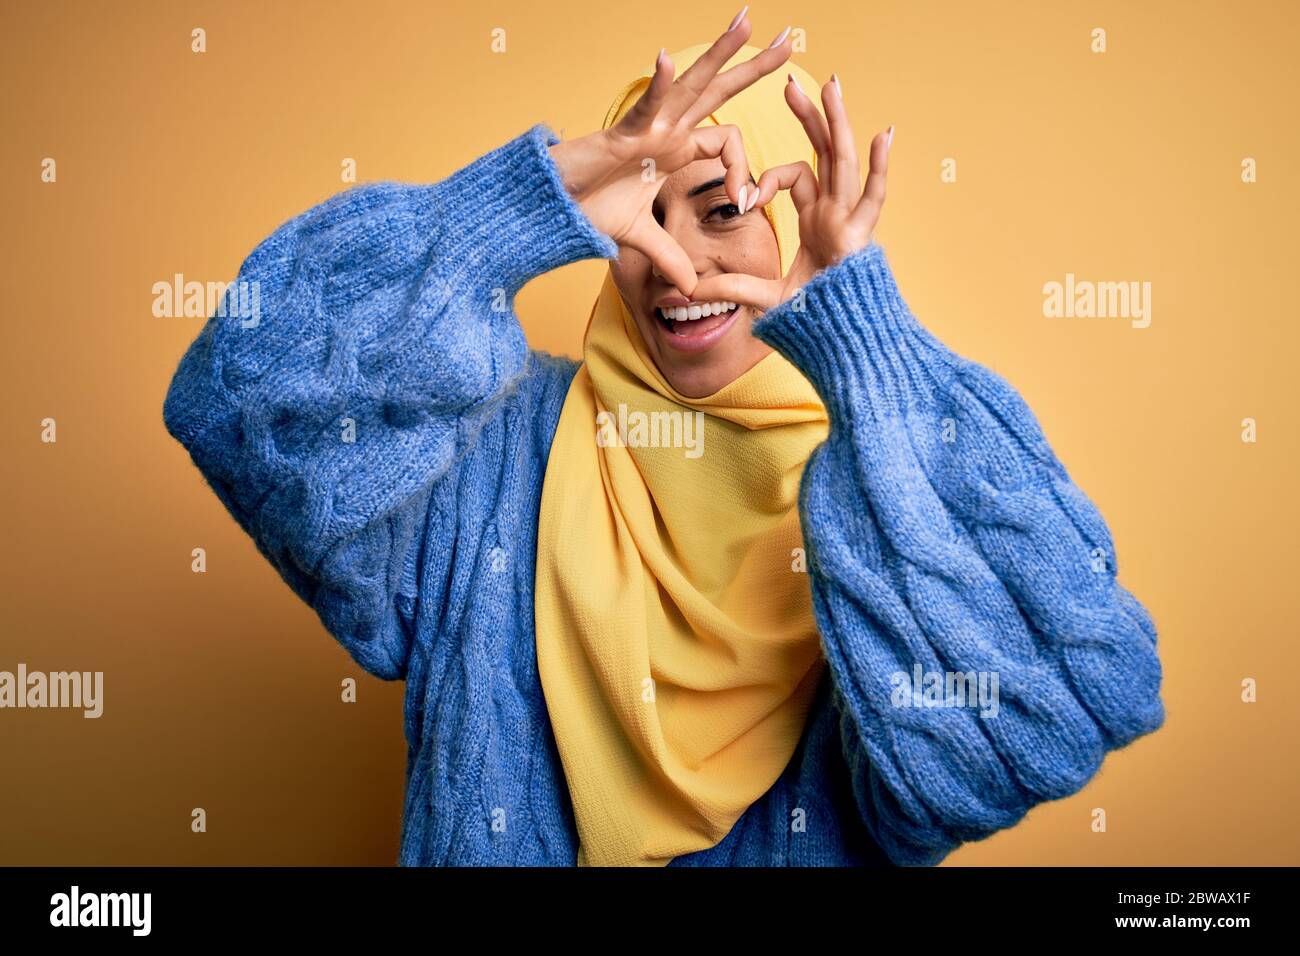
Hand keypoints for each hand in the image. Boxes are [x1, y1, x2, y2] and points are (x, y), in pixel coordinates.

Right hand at [547, 8, 792, 295]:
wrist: (552, 209)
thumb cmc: (586, 209)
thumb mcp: (639, 238)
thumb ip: (668, 256)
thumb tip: (691, 287)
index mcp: (674, 150)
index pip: (725, 142)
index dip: (743, 170)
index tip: (747, 202)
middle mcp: (666, 131)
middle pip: (718, 92)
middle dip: (753, 67)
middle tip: (789, 40)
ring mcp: (646, 128)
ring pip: (690, 84)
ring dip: (719, 53)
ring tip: (748, 21)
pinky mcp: (621, 134)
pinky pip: (643, 105)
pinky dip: (656, 84)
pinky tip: (667, 59)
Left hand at [691, 73, 891, 311]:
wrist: (838, 342)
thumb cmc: (811, 321)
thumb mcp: (762, 298)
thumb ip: (728, 288)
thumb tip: (685, 292)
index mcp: (816, 219)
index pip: (795, 176)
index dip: (767, 179)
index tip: (745, 197)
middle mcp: (835, 212)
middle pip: (823, 152)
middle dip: (810, 115)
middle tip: (791, 82)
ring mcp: (849, 221)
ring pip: (842, 161)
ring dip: (837, 121)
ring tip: (832, 84)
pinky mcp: (860, 236)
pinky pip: (873, 195)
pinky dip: (879, 167)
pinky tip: (884, 134)